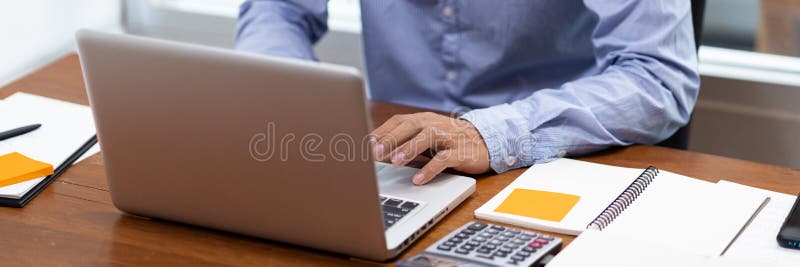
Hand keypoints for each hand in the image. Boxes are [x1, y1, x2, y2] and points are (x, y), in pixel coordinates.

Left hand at [371, 112, 489, 184]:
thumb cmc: (448, 142)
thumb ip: (405, 142)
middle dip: (391, 139)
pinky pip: (444, 159)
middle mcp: (435, 124)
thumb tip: (377, 153)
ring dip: (409, 149)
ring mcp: (449, 137)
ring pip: (427, 137)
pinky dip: (430, 169)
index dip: (382, 131)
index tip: (366, 144)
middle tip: (376, 153)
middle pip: (410, 125)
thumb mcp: (425, 139)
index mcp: (424, 119)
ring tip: (395, 162)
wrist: (483, 143)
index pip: (399, 121)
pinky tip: (419, 179)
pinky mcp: (461, 152)